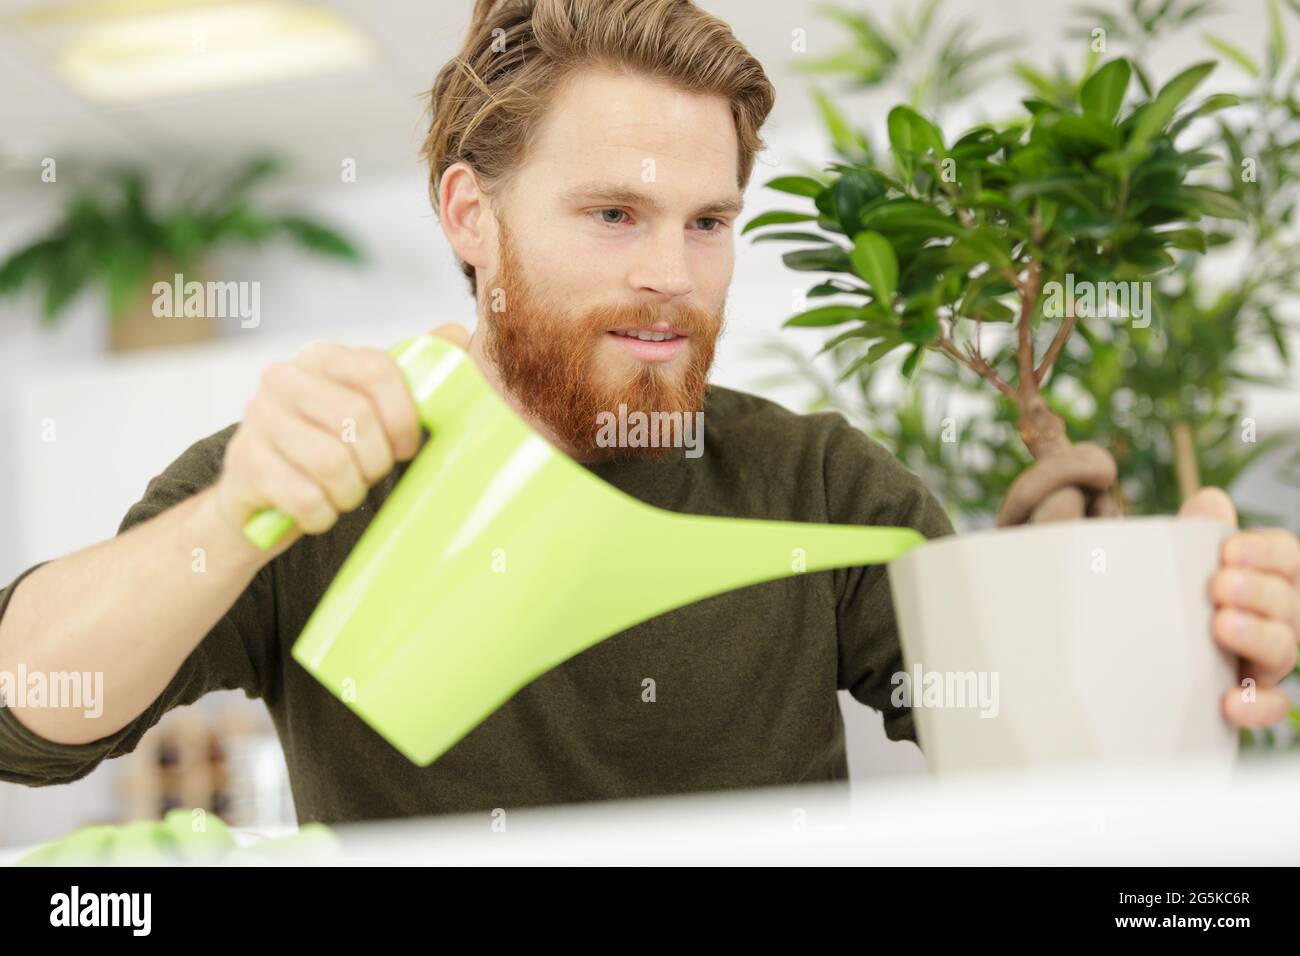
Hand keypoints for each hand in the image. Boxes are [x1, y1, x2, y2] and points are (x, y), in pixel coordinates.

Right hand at [213, 323, 469, 548]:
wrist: (259, 496)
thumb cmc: (329, 447)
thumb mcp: (368, 407)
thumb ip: (411, 372)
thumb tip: (456, 332)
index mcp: (322, 358)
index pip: (376, 370)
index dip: (403, 415)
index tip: (407, 448)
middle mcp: (283, 379)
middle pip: (357, 417)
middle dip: (376, 460)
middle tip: (371, 475)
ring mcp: (257, 419)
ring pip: (332, 463)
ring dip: (349, 491)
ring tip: (344, 492)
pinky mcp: (244, 463)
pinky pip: (305, 498)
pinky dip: (322, 516)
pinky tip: (318, 511)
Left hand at [1180, 488, 1299, 727]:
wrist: (1136, 653)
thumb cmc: (1171, 595)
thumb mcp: (1177, 563)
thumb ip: (1196, 534)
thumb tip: (1211, 500)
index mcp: (1267, 576)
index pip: (1289, 558)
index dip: (1268, 553)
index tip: (1229, 551)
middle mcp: (1277, 617)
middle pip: (1289, 603)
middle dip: (1258, 592)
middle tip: (1219, 586)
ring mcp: (1267, 660)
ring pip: (1284, 650)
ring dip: (1257, 637)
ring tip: (1220, 626)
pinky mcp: (1252, 698)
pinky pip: (1273, 706)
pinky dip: (1257, 705)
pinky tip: (1229, 701)